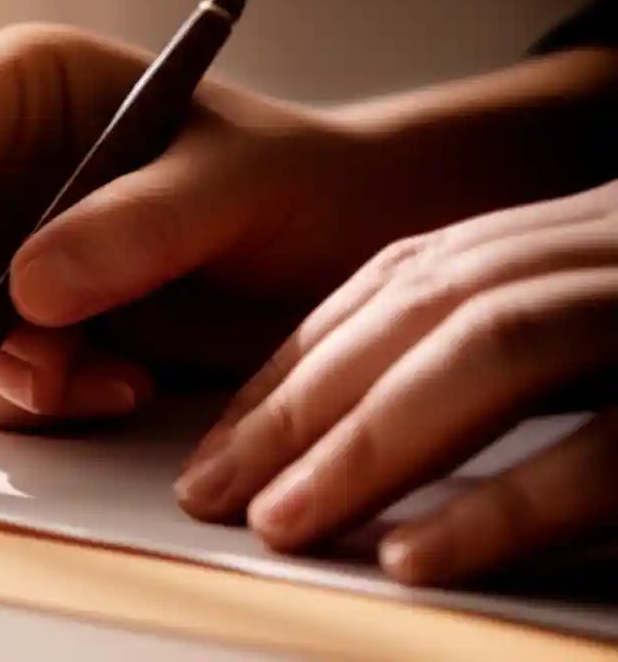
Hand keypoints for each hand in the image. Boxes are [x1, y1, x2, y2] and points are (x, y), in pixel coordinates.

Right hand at [0, 24, 385, 425]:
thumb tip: (26, 291)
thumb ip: (142, 225)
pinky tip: (119, 388)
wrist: (335, 253)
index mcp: (25, 88)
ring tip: (115, 383)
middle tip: (51, 378)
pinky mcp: (19, 319)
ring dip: (4, 376)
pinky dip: (35, 400)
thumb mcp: (241, 186)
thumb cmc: (300, 184)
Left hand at [174, 179, 617, 585]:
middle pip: (425, 307)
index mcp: (579, 232)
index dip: (302, 361)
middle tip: (211, 489)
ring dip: (366, 444)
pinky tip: (409, 557)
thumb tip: (369, 421)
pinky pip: (600, 454)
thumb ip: (508, 349)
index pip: (404, 281)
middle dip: (304, 404)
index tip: (224, 440)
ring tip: (277, 521)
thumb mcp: (603, 323)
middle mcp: (610, 248)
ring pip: (491, 348)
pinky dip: (496, 510)